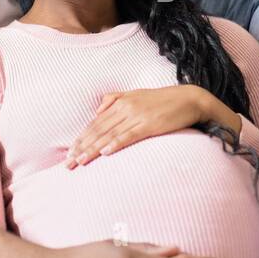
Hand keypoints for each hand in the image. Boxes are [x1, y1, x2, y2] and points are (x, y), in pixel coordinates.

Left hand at [66, 86, 237, 168]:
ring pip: (109, 135)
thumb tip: (97, 109)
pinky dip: (116, 144)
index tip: (69, 152)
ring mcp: (137, 115)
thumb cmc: (164, 100)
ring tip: (80, 162)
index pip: (95, 123)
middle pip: (98, 130)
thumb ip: (115, 98)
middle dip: (81, 147)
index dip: (81, 138)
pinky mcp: (150, 124)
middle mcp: (125, 107)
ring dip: (93, 149)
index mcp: (121, 102)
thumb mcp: (137, 94)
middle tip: (68, 164)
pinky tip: (105, 153)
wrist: (190, 99)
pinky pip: (129, 135)